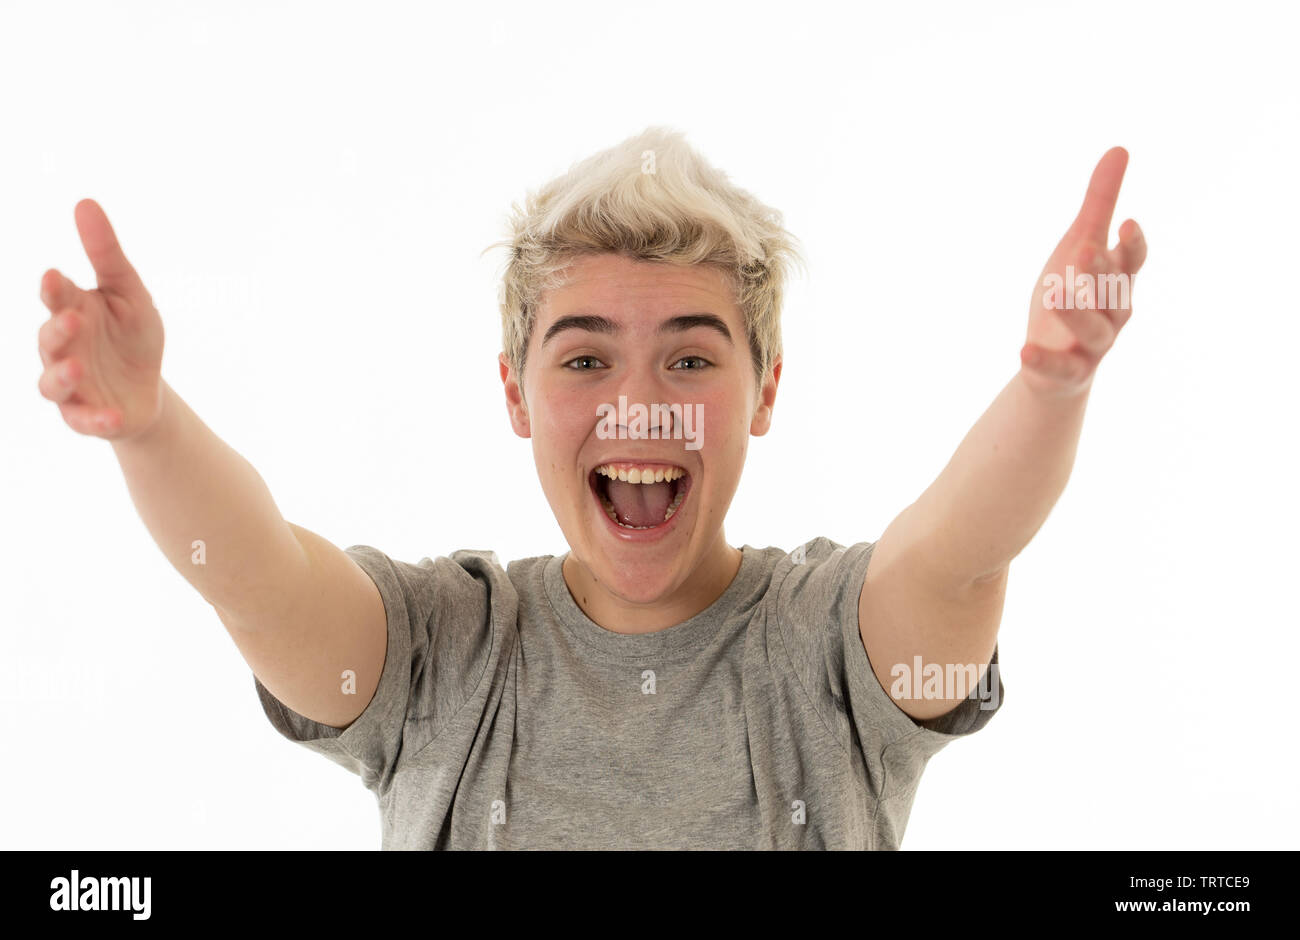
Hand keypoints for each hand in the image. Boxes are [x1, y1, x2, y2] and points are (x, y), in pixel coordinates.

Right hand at [37, 199, 164, 438]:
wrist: (147, 388)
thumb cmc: (133, 334)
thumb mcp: (130, 293)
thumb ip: (107, 254)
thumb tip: (84, 202)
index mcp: (71, 311)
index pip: (56, 297)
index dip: (54, 289)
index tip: (56, 277)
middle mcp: (62, 348)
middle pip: (49, 338)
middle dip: (58, 329)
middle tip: (74, 319)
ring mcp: (69, 384)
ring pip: (52, 382)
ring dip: (63, 376)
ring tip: (81, 367)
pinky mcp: (83, 415)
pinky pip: (82, 421)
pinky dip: (95, 420)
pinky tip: (113, 417)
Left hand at [1019, 147, 1146, 398]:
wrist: (1054, 363)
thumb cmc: (1072, 294)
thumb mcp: (1079, 245)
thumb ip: (1099, 203)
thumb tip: (1119, 149)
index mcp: (1116, 281)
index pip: (1132, 262)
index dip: (1132, 245)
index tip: (1127, 223)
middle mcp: (1112, 313)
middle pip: (1114, 292)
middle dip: (1101, 272)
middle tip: (1084, 250)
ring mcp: (1093, 345)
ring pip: (1094, 329)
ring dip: (1076, 311)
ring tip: (1054, 293)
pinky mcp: (1068, 372)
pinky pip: (1061, 368)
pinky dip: (1045, 360)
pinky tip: (1024, 349)